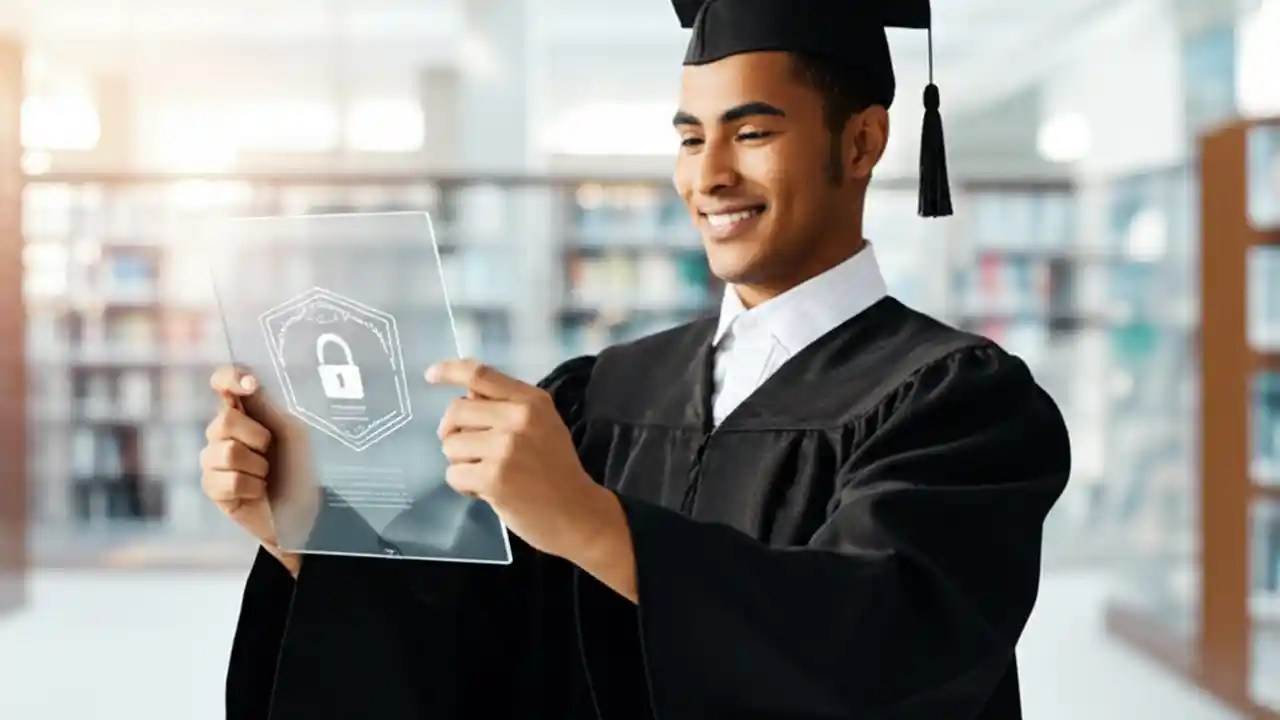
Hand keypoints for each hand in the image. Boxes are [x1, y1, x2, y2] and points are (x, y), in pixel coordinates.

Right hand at [201, 366, 300, 577]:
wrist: (304, 511)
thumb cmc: (301, 467)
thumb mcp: (292, 432)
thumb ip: (267, 406)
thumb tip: (248, 381)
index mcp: (244, 411)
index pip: (222, 382)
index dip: (229, 377)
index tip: (251, 385)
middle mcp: (223, 432)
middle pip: (225, 420)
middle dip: (258, 438)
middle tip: (270, 452)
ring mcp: (213, 459)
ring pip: (227, 453)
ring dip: (258, 467)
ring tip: (267, 475)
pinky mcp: (212, 487)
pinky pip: (228, 481)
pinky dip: (252, 487)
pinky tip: (258, 491)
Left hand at [428, 359, 615, 559]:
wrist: (578, 514)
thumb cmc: (556, 470)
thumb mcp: (542, 425)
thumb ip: (507, 407)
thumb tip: (466, 396)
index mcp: (531, 400)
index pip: (480, 374)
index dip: (449, 371)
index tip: (430, 375)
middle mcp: (519, 418)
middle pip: (456, 411)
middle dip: (453, 433)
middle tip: (468, 451)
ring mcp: (506, 448)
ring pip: (450, 446)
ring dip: (461, 463)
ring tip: (487, 474)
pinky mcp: (495, 478)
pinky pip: (454, 474)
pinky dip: (464, 486)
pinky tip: (486, 491)